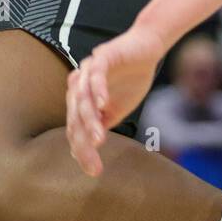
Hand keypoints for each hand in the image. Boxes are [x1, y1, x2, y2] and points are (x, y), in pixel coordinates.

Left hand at [66, 22, 165, 175]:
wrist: (146, 49)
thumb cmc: (129, 80)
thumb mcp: (116, 110)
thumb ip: (100, 125)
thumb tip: (85, 149)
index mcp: (80, 98)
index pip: (76, 127)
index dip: (82, 150)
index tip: (93, 171)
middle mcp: (79, 83)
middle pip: (75, 116)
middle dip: (83, 142)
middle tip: (95, 165)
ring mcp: (88, 68)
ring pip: (83, 96)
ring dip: (89, 119)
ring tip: (99, 140)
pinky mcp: (103, 56)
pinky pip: (97, 72)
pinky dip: (98, 87)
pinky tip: (103, 103)